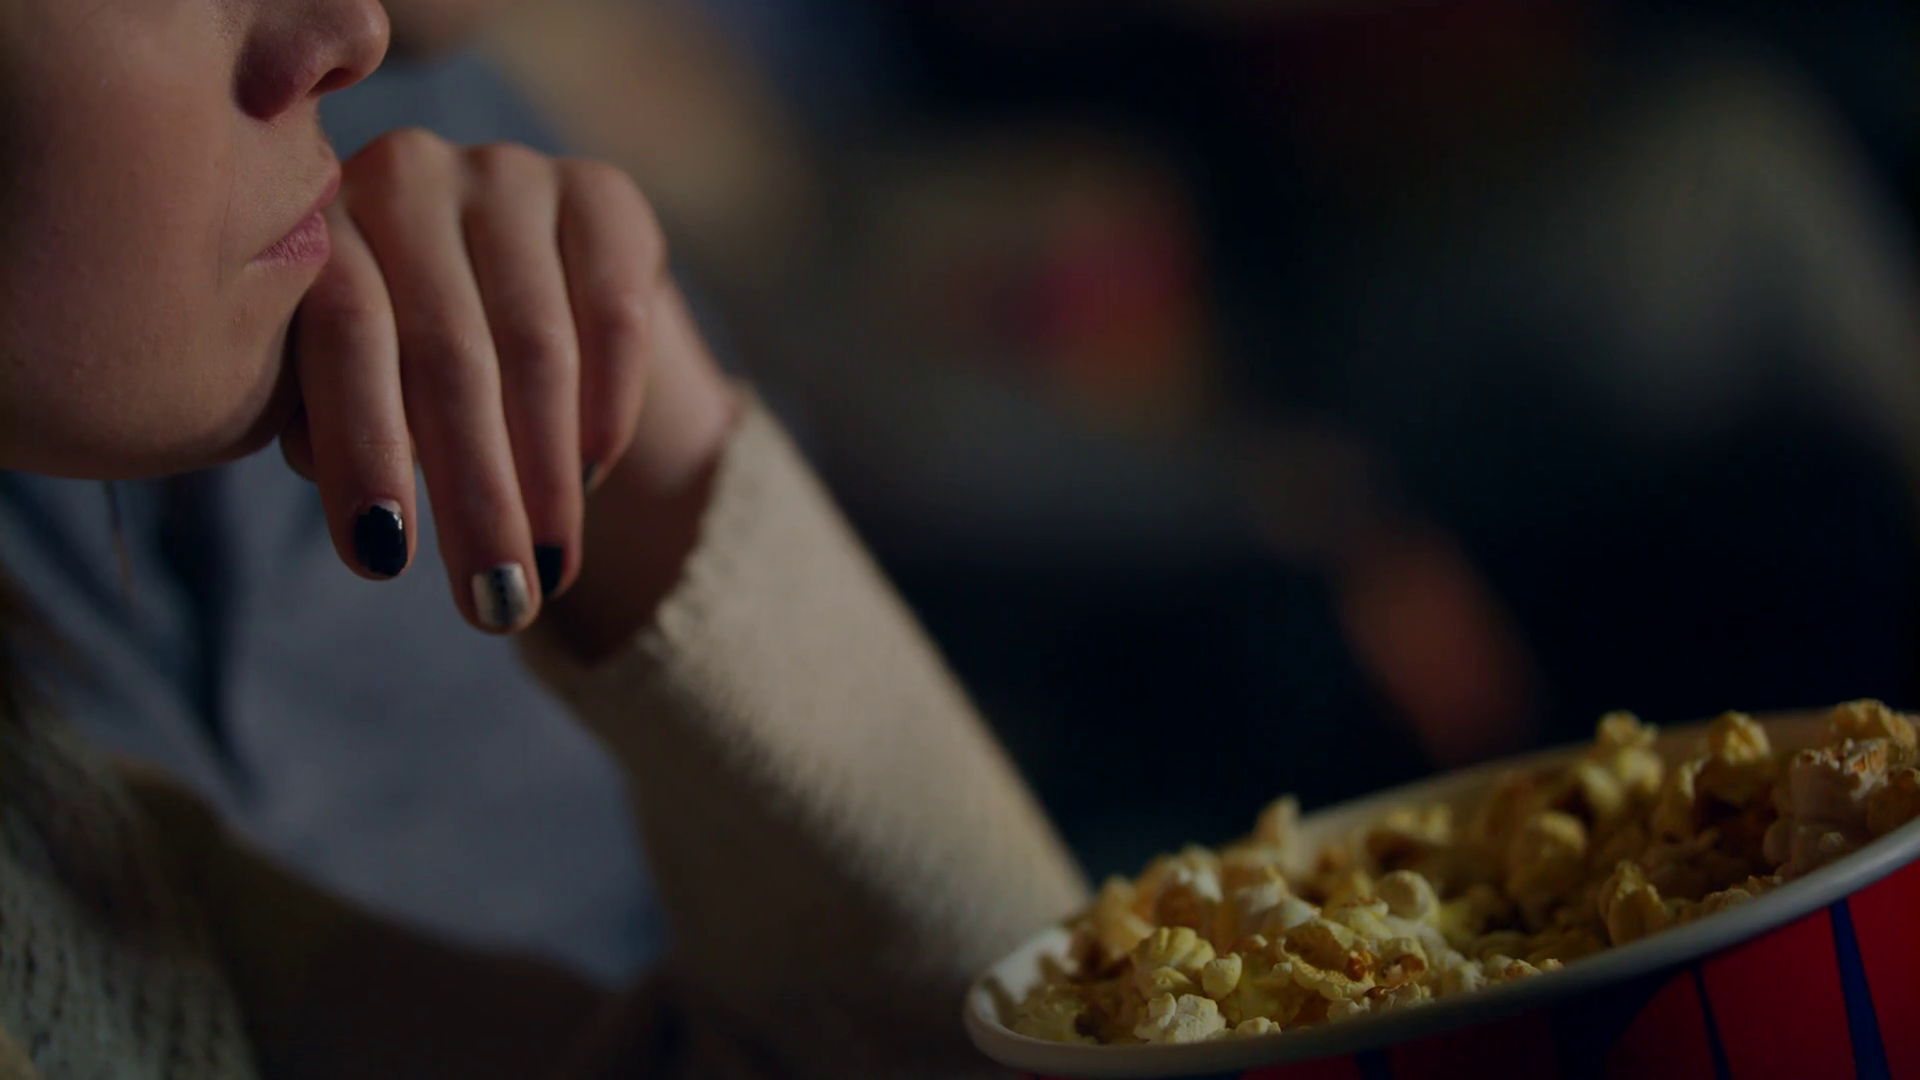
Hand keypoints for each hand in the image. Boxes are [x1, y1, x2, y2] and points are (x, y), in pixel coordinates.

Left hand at [282, 130, 729, 634]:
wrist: (508, 284)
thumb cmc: (396, 362)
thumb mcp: (343, 393)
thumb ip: (325, 426)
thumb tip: (350, 501)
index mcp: (319, 222)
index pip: (343, 335)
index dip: (364, 450)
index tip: (383, 562)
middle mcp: (406, 174)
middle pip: (447, 350)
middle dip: (473, 493)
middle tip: (490, 602)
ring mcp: (509, 173)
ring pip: (537, 344)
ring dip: (547, 475)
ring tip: (547, 569)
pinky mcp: (603, 192)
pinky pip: (615, 312)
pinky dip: (607, 406)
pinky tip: (594, 476)